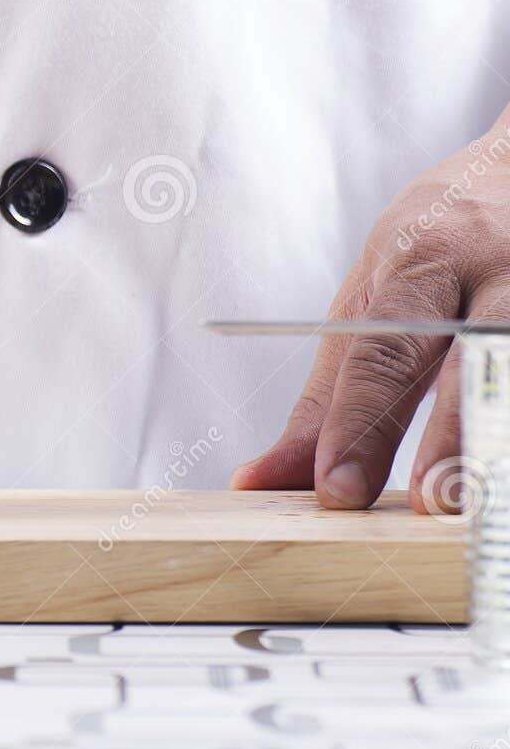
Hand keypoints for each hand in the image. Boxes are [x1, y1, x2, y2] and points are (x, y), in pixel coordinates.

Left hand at [232, 121, 509, 510]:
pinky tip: (504, 472)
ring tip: (473, 503)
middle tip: (424, 506)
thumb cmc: (435, 242)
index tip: (333, 490)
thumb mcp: (371, 296)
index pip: (378, 352)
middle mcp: (485, 275)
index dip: (357, 424)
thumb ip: (329, 394)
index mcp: (415, 266)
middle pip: (460, 359)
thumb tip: (262, 479)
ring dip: (491, 436)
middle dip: (442, 435)